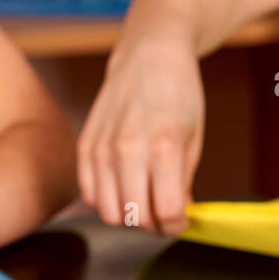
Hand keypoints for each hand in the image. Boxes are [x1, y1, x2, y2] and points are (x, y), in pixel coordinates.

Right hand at [77, 32, 203, 234]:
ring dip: (128, 216)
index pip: (167, 212)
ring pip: (109, 214)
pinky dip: (106, 201)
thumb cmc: (178, 94)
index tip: (182, 221)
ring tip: (144, 200)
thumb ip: (183, 183)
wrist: (149, 54)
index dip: (177, 225)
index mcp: (164, 145)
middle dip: (154, 225)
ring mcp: (101, 148)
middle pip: (135, 218)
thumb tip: (173, 219)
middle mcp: (128, 148)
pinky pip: (90, 196)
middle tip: (163, 214)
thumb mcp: (194, 139)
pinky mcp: (84, 146)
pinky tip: (123, 187)